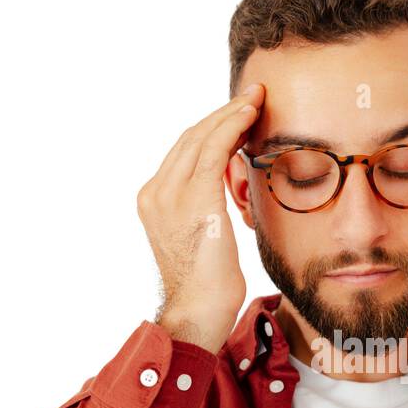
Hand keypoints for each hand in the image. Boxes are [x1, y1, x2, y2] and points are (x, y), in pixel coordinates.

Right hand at [136, 83, 265, 351]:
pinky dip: (233, 127)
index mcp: (152, 200)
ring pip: (202, 137)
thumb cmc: (208, 285)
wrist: (198, 311)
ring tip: (255, 99)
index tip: (237, 114)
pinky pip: (214, 150)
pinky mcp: (194, 198)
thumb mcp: (202, 238)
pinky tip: (251, 115)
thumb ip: (205, 209)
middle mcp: (154, 192)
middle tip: (251, 96)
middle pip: (190, 138)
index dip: (212, 128)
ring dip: (231, 114)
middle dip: (222, 113)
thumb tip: (229, 191)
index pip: (183, 152)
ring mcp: (169, 194)